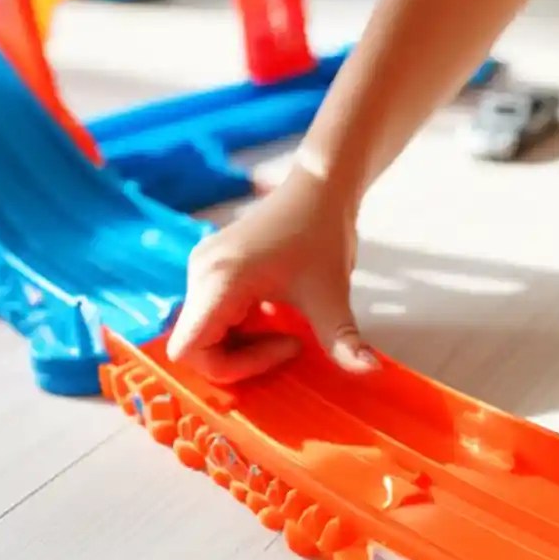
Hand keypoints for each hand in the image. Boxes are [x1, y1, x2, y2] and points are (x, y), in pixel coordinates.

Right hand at [165, 172, 377, 382]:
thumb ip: (343, 340)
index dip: (230, 368)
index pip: (188, 350)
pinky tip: (275, 315)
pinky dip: (242, 329)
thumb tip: (370, 371)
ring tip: (285, 329)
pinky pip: (212, 315)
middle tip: (289, 344)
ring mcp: (202, 269)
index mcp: (219, 280)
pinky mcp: (211, 268)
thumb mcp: (332, 294)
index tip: (282, 348)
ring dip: (243, 344)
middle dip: (242, 359)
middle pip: (196, 345)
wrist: (320, 188)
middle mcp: (200, 274)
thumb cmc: (322, 234)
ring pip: (204, 333)